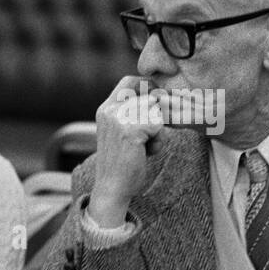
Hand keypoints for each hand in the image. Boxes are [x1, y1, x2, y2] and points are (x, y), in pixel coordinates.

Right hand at [89, 76, 165, 226]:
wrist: (112, 187)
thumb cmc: (123, 161)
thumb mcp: (123, 130)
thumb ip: (135, 112)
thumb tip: (162, 94)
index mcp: (106, 107)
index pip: (129, 82)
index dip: (147, 89)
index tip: (155, 107)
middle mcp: (110, 109)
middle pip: (149, 96)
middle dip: (157, 116)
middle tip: (147, 138)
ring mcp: (119, 118)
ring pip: (156, 110)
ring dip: (158, 130)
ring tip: (146, 146)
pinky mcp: (130, 130)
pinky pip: (159, 125)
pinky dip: (158, 141)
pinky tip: (147, 152)